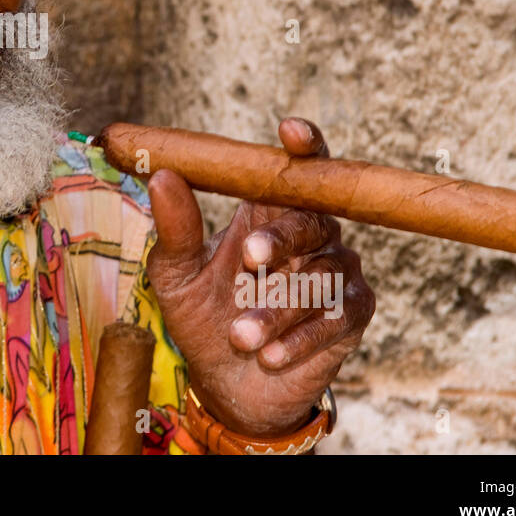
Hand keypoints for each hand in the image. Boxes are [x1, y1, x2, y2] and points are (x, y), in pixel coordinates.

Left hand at [146, 117, 374, 437]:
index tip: (290, 130)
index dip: (302, 146)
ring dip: (278, 307)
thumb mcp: (177, 274)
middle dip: (280, 238)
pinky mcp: (352, 314)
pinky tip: (270, 356)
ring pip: (321, 275)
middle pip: (311, 218)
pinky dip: (301, 338)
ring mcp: (336, 272)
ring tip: (239, 336)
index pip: (293, 170)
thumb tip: (162, 176)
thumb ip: (175, 228)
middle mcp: (310, 234)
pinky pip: (336, 317)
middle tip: (248, 261)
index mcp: (268, 213)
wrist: (226, 385)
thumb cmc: (202, 317)